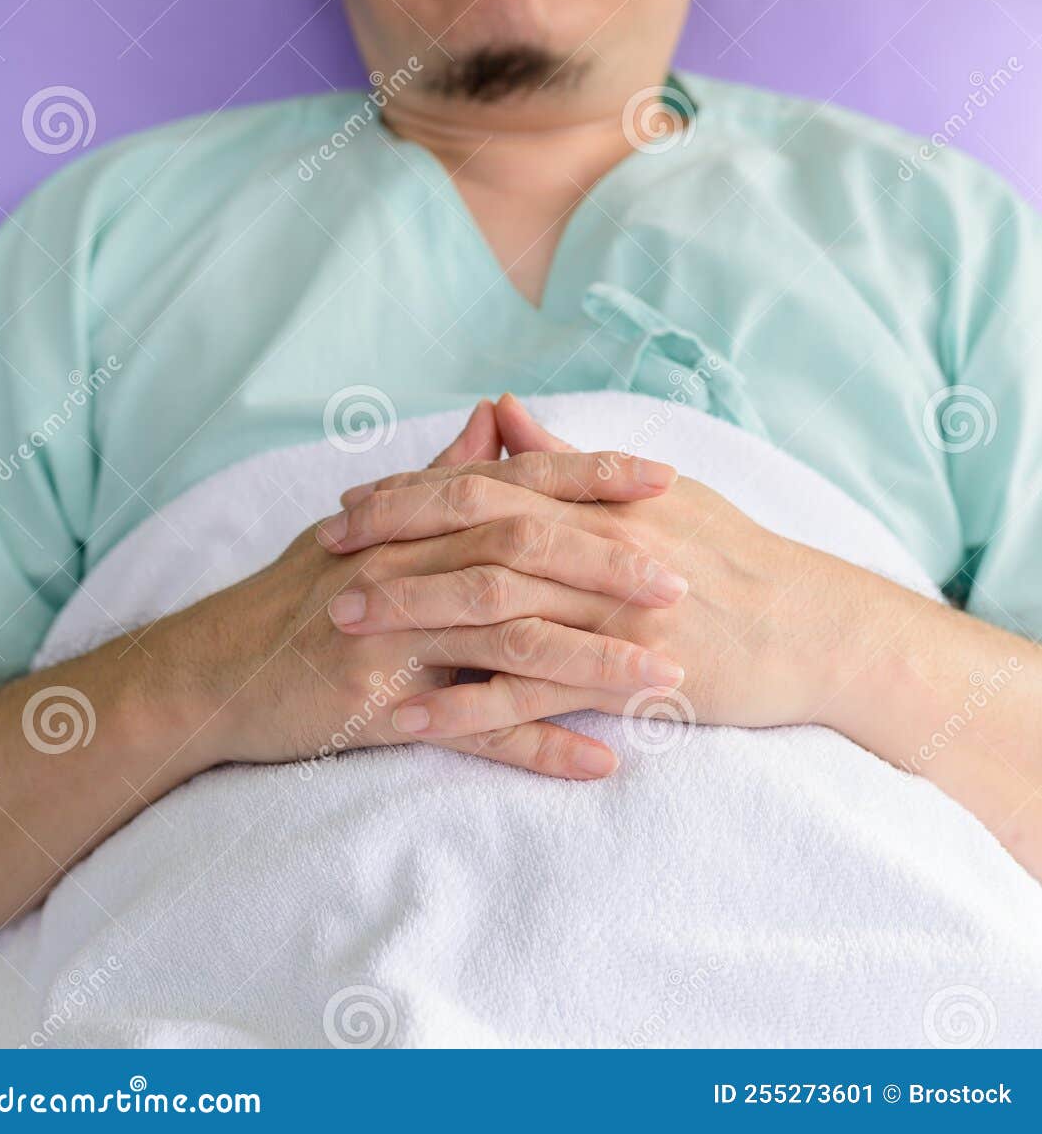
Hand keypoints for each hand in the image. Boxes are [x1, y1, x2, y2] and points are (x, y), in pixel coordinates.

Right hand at [166, 400, 684, 780]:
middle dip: (610, 564)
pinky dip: (537, 747)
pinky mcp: (377, 706)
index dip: (592, 477)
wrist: (210, 671)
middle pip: (523, 553)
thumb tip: (495, 417)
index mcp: (413, 520)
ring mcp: (392, 636)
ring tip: (669, 676)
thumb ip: (439, 473)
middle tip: (685, 579)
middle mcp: (406, 565)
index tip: (665, 478)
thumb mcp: (366, 524)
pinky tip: (601, 763)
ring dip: (594, 660)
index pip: (516, 483)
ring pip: (508, 641)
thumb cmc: (297, 593)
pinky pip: (470, 731)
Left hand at [326, 393, 885, 742]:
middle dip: (392, 542)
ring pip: (492, 609)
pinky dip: (465, 707)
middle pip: (475, 535)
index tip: (351, 503)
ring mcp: (608, 610)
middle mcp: (596, 544)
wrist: (812, 629)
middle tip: (320, 555)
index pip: (487, 482)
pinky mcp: (624, 675)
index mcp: (597, 500)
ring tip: (340, 628)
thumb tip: (503, 411)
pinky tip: (408, 722)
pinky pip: (530, 694)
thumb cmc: (734, 557)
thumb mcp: (654, 495)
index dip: (412, 491)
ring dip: (411, 616)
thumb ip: (567, 461)